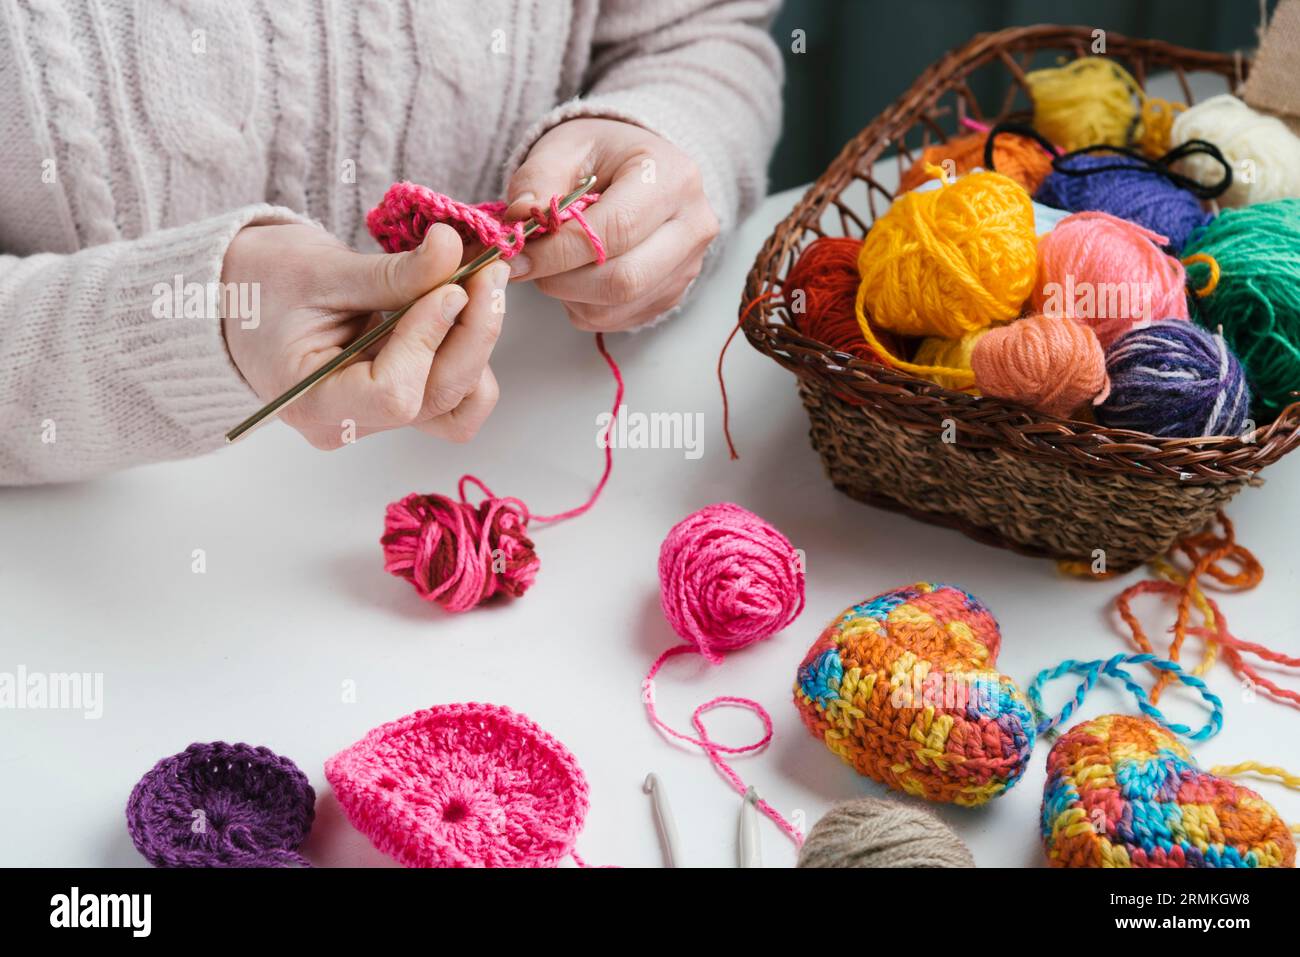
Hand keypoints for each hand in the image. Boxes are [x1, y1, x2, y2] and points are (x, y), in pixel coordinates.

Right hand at [221, 222, 505, 449]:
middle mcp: (350, 424)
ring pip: (456, 405)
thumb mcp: (319, 270)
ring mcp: (379, 419)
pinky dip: (470, 355)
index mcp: (314, 402)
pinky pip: (454, 397)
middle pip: (437, 398)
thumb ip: (391, 272)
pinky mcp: (400, 402)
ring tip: (478, 288)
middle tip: (487, 270)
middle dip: (473, 332)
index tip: (448, 286)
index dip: (429, 339)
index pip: (394, 394)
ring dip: (478, 348)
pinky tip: (464, 310)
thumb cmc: (259, 285)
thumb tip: (453, 249)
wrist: (239, 298)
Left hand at [505, 118, 718, 331]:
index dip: (560, 250)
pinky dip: (583, 305)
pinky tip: (576, 275)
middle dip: (563, 280)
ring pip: (618, 306)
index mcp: (672, 178)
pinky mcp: (672, 294)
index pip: (616, 230)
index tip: (517, 256)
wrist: (637, 170)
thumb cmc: (602, 156)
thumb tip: (520, 219)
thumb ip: (537, 180)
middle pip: (624, 279)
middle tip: (529, 265)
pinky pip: (618, 319)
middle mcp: (692, 226)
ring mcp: (689, 266)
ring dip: (569, 295)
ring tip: (554, 263)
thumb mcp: (565, 147)